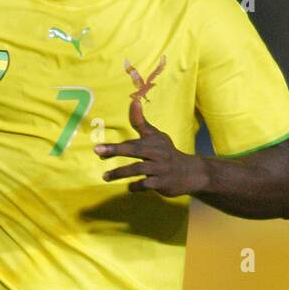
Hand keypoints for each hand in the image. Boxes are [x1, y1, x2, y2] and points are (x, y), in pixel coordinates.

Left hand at [94, 99, 208, 196]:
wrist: (190, 172)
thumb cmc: (167, 153)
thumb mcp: (156, 136)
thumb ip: (141, 122)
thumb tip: (134, 101)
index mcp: (152, 142)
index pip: (132, 141)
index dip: (116, 145)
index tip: (97, 147)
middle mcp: (156, 153)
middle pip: (135, 150)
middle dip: (116, 150)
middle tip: (98, 152)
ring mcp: (159, 168)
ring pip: (138, 169)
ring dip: (120, 172)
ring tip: (105, 177)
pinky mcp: (162, 183)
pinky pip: (147, 184)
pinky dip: (137, 186)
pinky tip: (130, 188)